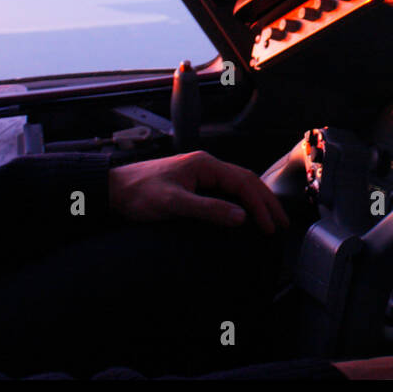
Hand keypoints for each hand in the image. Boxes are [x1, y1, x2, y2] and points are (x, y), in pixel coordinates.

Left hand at [107, 151, 289, 233]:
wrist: (111, 190)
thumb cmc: (138, 193)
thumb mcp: (173, 203)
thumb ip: (208, 209)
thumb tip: (241, 217)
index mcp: (205, 165)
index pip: (243, 183)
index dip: (259, 205)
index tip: (269, 226)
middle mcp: (206, 166)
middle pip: (246, 181)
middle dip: (265, 202)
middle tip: (281, 223)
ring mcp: (200, 174)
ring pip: (238, 185)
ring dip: (256, 202)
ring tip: (270, 219)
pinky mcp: (193, 184)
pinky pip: (226, 191)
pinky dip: (242, 202)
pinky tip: (245, 214)